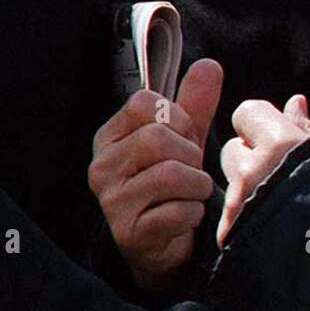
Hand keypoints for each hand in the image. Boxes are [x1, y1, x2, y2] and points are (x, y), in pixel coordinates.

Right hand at [88, 59, 222, 290]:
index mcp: (110, 138)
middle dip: (190, 154)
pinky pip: (176, 211)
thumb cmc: (170, 187)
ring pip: (170, 174)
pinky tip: (186, 217)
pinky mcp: (129, 233)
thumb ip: (194, 104)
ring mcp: (111, 202)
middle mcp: (101, 167)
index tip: (184, 139)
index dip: (177, 118)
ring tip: (192, 194)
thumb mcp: (183, 141)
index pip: (144, 103)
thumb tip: (209, 65)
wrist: (162, 245)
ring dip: (196, 185)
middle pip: (156, 138)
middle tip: (192, 171)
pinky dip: (193, 213)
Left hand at [218, 94, 309, 245]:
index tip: (276, 143)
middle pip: (232, 149)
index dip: (258, 126)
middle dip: (249, 160)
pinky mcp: (232, 234)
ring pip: (231, 185)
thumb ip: (307, 129)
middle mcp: (254, 169)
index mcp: (282, 144)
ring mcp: (240, 204)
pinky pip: (229, 221)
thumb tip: (294, 102)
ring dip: (246, 193)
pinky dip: (243, 225)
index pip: (245, 112)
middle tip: (278, 181)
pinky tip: (269, 236)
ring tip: (278, 211)